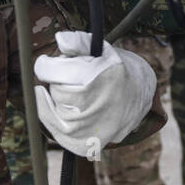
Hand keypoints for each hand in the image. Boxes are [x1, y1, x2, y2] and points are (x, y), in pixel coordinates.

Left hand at [33, 31, 155, 155]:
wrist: (139, 98)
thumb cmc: (113, 70)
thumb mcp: (102, 50)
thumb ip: (79, 41)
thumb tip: (60, 40)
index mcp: (103, 77)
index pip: (55, 73)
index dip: (46, 65)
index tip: (47, 63)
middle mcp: (100, 105)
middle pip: (57, 92)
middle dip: (57, 82)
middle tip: (68, 78)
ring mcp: (94, 129)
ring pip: (56, 113)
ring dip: (58, 101)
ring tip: (73, 93)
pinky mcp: (87, 145)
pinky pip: (59, 134)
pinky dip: (54, 120)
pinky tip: (64, 109)